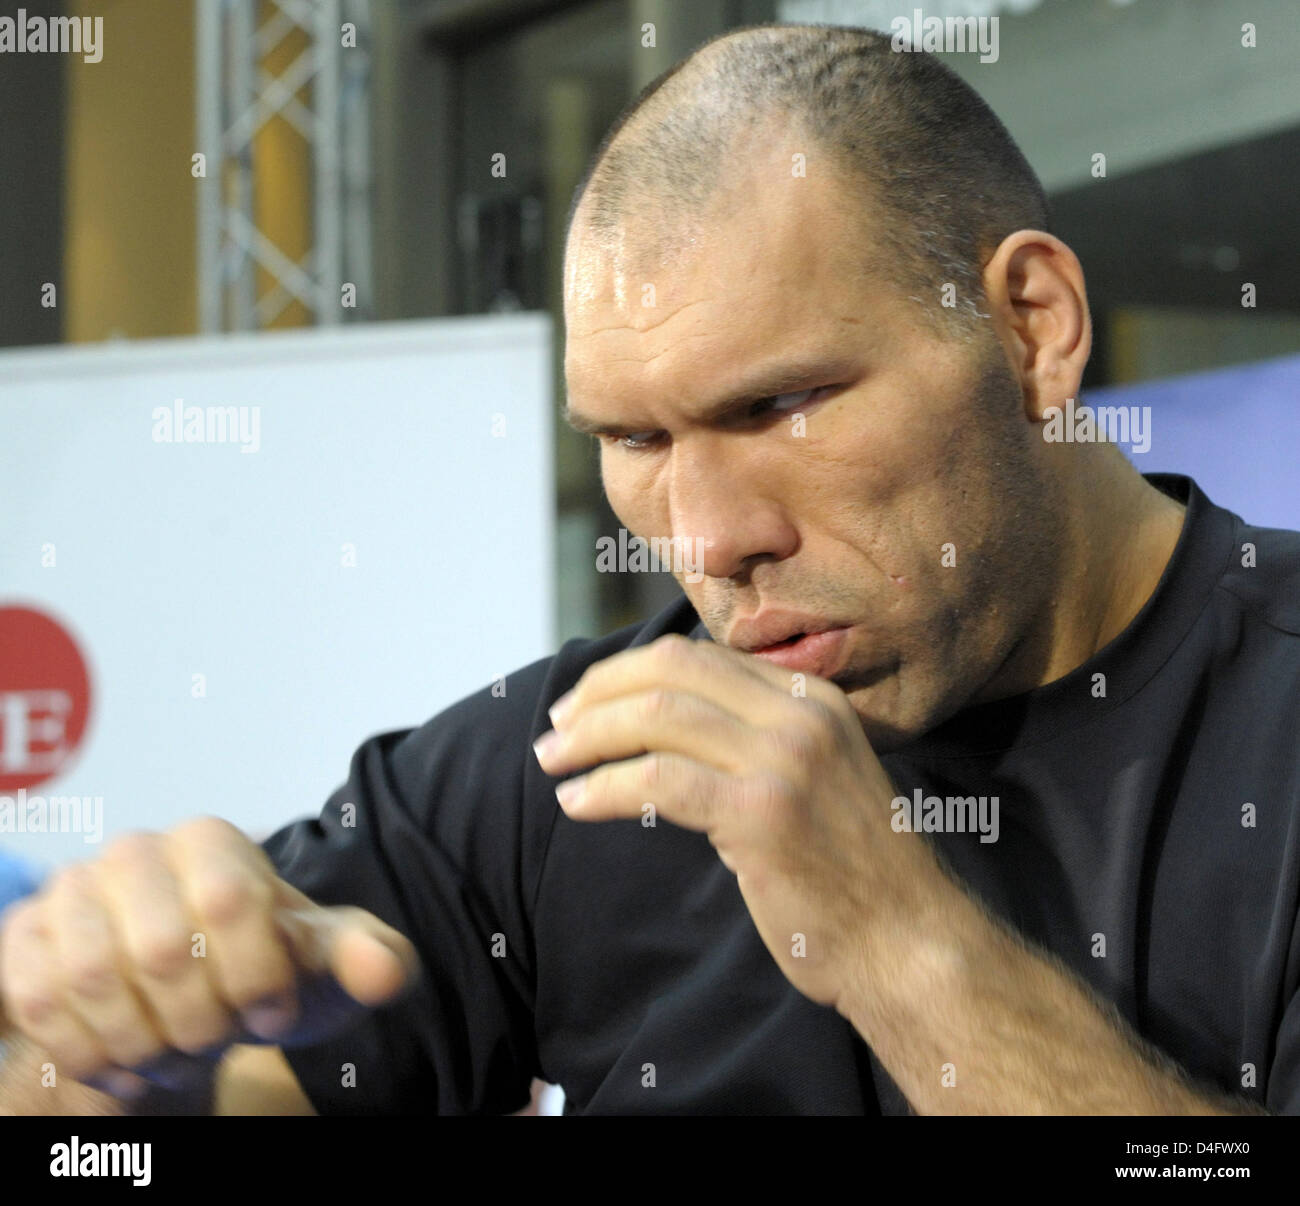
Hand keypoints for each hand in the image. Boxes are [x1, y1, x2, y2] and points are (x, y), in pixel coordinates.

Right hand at [0, 816, 417, 1102]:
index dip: (256, 979)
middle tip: (221, 1041)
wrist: (192, 996)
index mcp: (213, 840)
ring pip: (96, 981)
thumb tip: (384, 970)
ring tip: (179, 1051)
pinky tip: (130, 1060)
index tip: (274, 1014)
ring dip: (146, 1042)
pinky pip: (43, 1004)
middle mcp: (136, 852)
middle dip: (202, 1021)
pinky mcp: (25, 938)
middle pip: (162, 951)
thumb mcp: (325, 964)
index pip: (230, 903)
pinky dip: (91, 1052)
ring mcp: (72, 892)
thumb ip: (366, 958)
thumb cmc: (268, 969)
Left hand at [532, 634, 939, 1011]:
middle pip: (671, 670)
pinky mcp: (763, 814)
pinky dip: (605, 787)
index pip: (698, 657)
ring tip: (551, 764)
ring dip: (589, 737)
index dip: (628, 672)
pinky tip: (576, 805)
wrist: (912, 941)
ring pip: (658, 716)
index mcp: (811, 697)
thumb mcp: (814, 778)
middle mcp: (800, 714)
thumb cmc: (851, 871)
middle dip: (598, 693)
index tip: (585, 703)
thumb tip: (662, 729)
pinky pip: (660, 780)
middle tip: (555, 729)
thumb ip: (753, 742)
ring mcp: (785, 760)